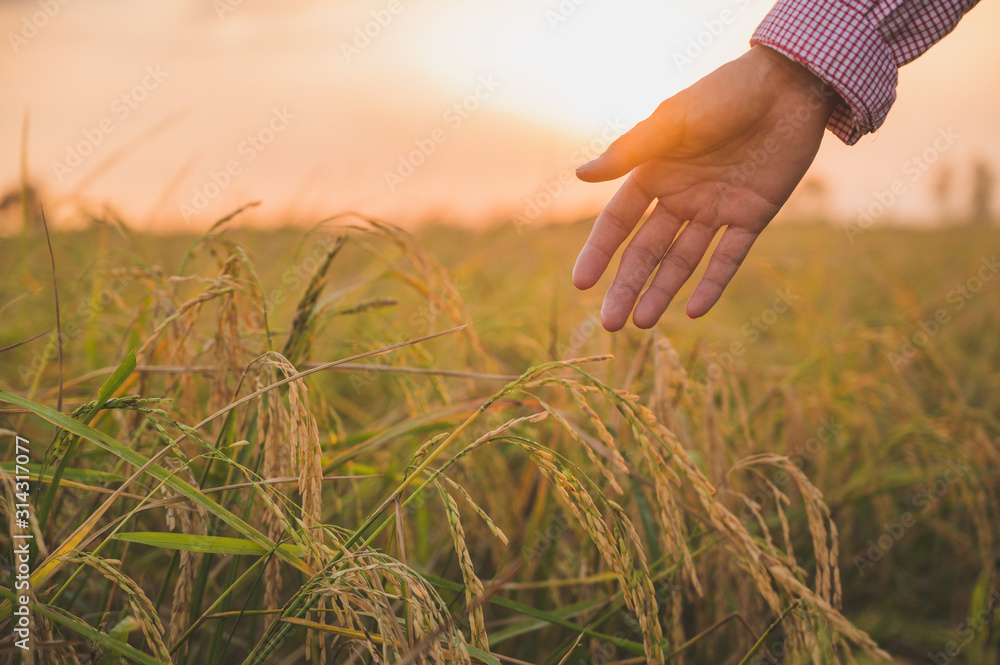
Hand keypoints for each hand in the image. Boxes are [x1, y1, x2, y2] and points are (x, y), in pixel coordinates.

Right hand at [572, 45, 838, 330]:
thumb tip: (581, 175)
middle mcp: (681, 197)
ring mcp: (716, 210)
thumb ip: (630, 151)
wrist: (789, 85)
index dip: (599, 252)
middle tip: (610, 324)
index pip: (619, 222)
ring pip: (682, 261)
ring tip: (641, 324)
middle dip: (626, 286)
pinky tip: (693, 311)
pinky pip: (728, 257)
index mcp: (655, 174)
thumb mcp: (673, 122)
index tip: (581, 284)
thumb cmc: (724, 94)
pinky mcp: (752, 216)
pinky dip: (712, 284)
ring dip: (662, 292)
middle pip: (646, 251)